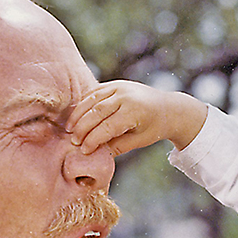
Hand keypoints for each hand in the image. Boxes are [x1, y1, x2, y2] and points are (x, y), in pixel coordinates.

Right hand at [67, 80, 208, 155]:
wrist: (168, 108)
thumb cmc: (154, 128)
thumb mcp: (138, 141)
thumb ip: (117, 147)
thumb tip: (95, 155)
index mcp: (134, 112)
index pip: (107, 126)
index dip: (93, 139)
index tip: (84, 150)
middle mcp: (126, 96)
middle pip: (97, 112)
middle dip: (82, 127)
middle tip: (73, 141)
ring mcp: (120, 87)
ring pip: (92, 99)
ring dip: (78, 114)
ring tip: (70, 129)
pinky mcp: (116, 83)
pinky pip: (95, 91)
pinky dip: (84, 103)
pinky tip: (77, 115)